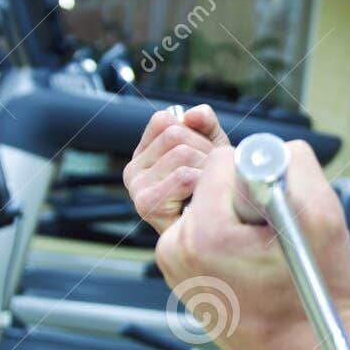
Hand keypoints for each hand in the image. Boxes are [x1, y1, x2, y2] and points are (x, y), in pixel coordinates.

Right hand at [123, 104, 228, 234]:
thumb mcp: (209, 149)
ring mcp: (136, 188)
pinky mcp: (146, 204)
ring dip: (207, 168)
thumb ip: (203, 124)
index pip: (164, 120)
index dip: (193, 132)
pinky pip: (183, 177)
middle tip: (213, 174)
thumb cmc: (211, 192)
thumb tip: (194, 114)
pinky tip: (202, 199)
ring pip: (182, 154)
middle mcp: (133, 170)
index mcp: (143, 154)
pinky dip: (201, 184)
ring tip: (210, 186)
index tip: (204, 154)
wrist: (216, 236)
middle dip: (204, 150)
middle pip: (175, 136)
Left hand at [154, 139, 349, 349]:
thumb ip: (297, 165)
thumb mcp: (323, 220)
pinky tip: (251, 264)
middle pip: (210, 181)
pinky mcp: (178, 273)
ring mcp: (172, 264)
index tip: (277, 218)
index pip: (224, 161)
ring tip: (264, 255)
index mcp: (202, 234)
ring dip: (239, 216)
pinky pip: (203, 227)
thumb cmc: (315, 299)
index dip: (261, 180)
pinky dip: (229, 234)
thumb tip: (270, 148)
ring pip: (208, 203)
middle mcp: (175, 249)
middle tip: (273, 239)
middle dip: (247, 198)